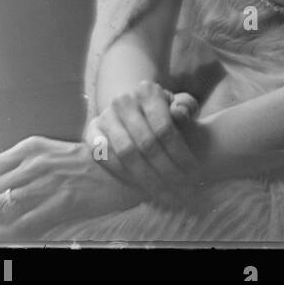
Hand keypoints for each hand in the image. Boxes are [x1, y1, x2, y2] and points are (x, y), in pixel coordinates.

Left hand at [0, 136, 140, 240]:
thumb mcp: (51, 154)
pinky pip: (26, 221)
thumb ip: (24, 165)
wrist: (122, 170)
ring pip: (3, 206)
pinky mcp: (64, 199)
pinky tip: (5, 239)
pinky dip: (9, 234)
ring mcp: (50, 180)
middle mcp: (37, 161)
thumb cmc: (85, 164)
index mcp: (31, 147)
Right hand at [86, 80, 201, 205]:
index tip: (192, 173)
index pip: (165, 128)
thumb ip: (186, 107)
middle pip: (147, 144)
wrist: (134, 110)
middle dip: (166, 171)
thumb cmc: (163, 112)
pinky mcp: (92, 131)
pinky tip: (140, 186)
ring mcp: (106, 116)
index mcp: (148, 91)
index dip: (179, 154)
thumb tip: (179, 112)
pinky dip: (123, 173)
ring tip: (164, 193)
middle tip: (180, 190)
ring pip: (126, 153)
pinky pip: (105, 157)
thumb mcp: (180, 105)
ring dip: (146, 177)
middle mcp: (124, 101)